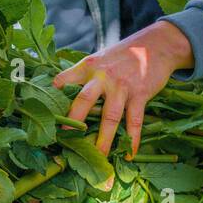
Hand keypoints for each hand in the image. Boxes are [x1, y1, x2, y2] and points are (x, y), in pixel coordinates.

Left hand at [52, 20, 193, 156]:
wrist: (158, 44)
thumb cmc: (124, 55)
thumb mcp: (100, 59)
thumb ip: (84, 75)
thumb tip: (63, 96)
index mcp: (88, 66)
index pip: (63, 81)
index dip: (52, 98)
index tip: (44, 117)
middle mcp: (103, 76)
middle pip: (84, 101)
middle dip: (74, 123)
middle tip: (65, 142)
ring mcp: (122, 86)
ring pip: (110, 117)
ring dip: (104, 140)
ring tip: (98, 158)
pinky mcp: (140, 94)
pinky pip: (135, 121)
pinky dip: (132, 140)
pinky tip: (129, 155)